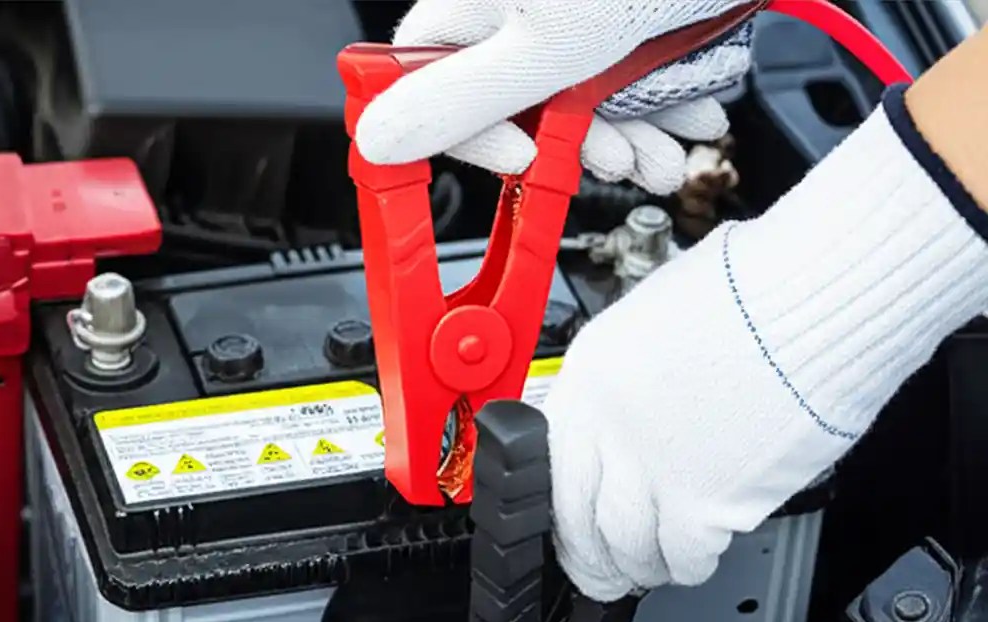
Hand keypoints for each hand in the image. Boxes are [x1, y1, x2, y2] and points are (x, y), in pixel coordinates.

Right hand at [354, 0, 752, 193]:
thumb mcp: (552, 44)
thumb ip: (463, 98)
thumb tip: (375, 140)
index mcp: (471, 9)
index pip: (424, 93)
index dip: (474, 140)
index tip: (525, 163)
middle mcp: (511, 14)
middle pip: (515, 106)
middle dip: (578, 148)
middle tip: (619, 162)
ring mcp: (568, 18)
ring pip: (578, 99)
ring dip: (631, 138)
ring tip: (670, 152)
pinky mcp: (620, 21)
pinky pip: (624, 78)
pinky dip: (658, 107)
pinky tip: (689, 118)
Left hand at [542, 223, 856, 600]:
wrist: (815, 297)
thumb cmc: (753, 289)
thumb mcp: (653, 319)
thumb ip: (628, 375)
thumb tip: (627, 409)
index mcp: (589, 374)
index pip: (548, 462)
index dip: (560, 506)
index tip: (570, 523)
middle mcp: (608, 423)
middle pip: (577, 516)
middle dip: (589, 554)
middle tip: (603, 570)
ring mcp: (652, 465)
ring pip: (625, 545)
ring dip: (640, 564)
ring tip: (656, 565)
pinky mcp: (705, 498)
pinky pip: (683, 555)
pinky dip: (690, 564)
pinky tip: (700, 555)